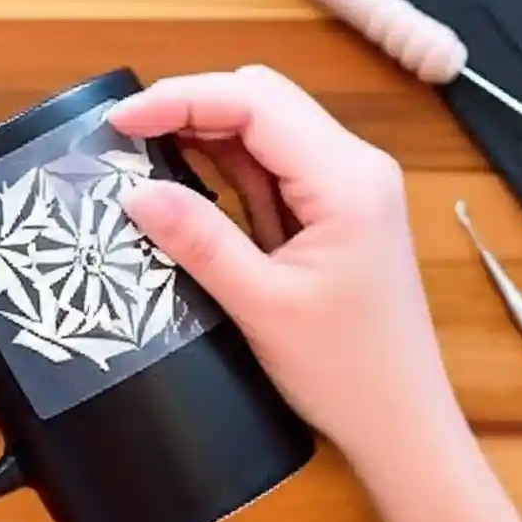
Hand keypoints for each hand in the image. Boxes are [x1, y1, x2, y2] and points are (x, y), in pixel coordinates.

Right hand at [110, 66, 465, 474]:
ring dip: (204, 135)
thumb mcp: (262, 306)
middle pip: (261, 102)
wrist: (401, 422)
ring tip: (141, 156)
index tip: (120, 121)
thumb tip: (136, 192)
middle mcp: (354, 169)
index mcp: (347, 181)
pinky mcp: (333, 214)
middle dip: (190, 107)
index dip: (181, 99)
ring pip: (264, 132)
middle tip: (126, 138)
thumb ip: (199, 241)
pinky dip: (224, 169)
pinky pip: (272, 170)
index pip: (255, 103)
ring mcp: (347, 189)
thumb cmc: (348, 373)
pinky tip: (183, 183)